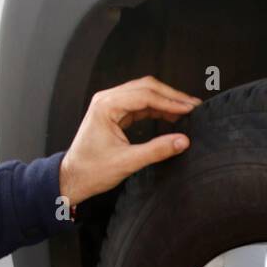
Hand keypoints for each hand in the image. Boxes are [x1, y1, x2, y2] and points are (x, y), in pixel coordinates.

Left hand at [58, 76, 200, 208]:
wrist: (73, 178)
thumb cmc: (92, 170)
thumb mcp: (128, 162)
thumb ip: (157, 150)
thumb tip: (183, 141)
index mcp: (106, 106)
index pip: (145, 95)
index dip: (171, 101)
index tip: (190, 108)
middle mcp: (107, 99)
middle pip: (146, 87)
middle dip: (171, 96)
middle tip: (193, 106)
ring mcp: (110, 104)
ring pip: (144, 93)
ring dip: (166, 100)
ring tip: (186, 110)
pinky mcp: (115, 113)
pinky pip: (140, 104)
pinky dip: (157, 108)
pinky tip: (172, 115)